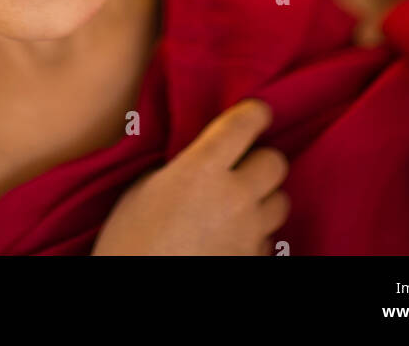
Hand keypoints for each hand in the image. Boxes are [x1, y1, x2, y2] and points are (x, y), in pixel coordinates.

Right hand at [92, 99, 288, 255]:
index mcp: (202, 168)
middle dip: (262, 161)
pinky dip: (255, 237)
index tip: (255, 113)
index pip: (245, 123)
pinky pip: (269, 241)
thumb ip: (180, 167)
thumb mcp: (142, 190)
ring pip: (280, 203)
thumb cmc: (128, 242)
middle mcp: (235, 196)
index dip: (255, 113)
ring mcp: (249, 233)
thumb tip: (199, 162)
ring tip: (239, 207)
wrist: (135, 295)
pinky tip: (232, 240)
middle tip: (243, 167)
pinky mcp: (254, 262)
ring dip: (263, 201)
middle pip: (276, 163)